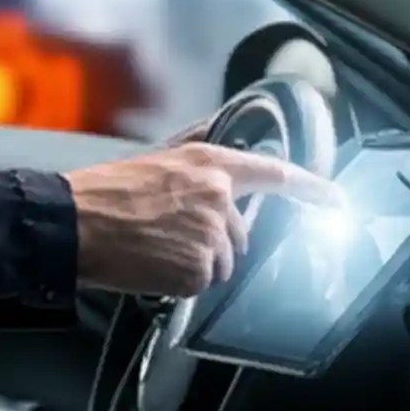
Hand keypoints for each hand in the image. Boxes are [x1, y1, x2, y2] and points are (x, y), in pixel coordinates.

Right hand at [65, 142, 340, 296]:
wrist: (73, 224)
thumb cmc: (105, 191)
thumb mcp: (158, 157)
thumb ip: (197, 145)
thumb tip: (219, 126)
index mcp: (210, 165)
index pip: (276, 175)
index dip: (312, 188)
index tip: (336, 200)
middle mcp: (219, 198)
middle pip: (238, 236)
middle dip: (210, 242)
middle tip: (164, 235)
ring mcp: (211, 237)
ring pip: (220, 264)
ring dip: (193, 264)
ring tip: (152, 249)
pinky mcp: (197, 270)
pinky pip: (199, 284)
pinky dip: (177, 283)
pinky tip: (150, 265)